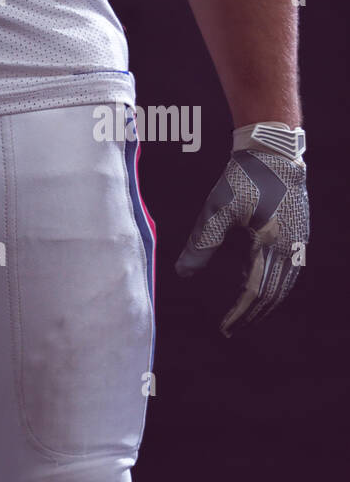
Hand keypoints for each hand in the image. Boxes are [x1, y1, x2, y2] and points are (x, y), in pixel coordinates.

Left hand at [175, 123, 307, 336]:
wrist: (274, 153)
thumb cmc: (243, 179)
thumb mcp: (217, 210)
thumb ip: (201, 244)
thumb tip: (183, 274)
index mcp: (271, 244)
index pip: (254, 292)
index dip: (238, 313)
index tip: (223, 328)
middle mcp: (290, 247)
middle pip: (272, 294)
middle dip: (251, 315)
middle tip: (231, 329)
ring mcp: (298, 241)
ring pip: (283, 284)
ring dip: (263, 303)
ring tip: (242, 315)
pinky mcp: (298, 235)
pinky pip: (288, 270)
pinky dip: (271, 285)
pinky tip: (253, 287)